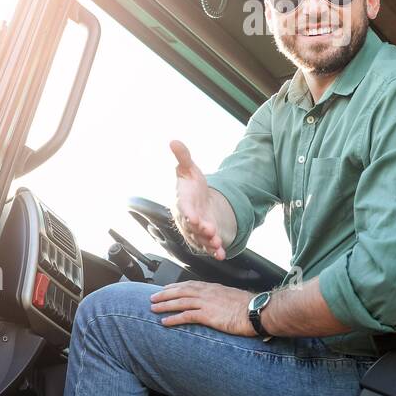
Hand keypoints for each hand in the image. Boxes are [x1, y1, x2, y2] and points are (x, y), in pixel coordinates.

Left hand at [149, 281, 253, 336]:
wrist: (257, 311)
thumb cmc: (249, 306)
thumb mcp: (233, 297)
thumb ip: (222, 298)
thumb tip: (217, 303)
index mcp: (213, 287)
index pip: (190, 284)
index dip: (176, 286)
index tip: (166, 288)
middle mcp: (207, 292)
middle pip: (181, 291)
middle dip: (165, 294)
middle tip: (152, 297)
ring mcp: (206, 303)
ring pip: (180, 301)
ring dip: (164, 305)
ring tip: (153, 308)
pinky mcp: (207, 315)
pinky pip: (186, 316)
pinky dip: (173, 318)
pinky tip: (164, 322)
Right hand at [170, 140, 224, 260]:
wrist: (199, 201)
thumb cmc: (191, 185)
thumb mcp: (189, 169)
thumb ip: (183, 157)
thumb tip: (174, 141)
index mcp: (182, 202)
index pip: (183, 209)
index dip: (188, 213)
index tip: (193, 216)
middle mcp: (187, 219)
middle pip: (192, 227)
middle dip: (200, 230)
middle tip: (209, 230)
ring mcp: (196, 230)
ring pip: (200, 239)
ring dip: (208, 242)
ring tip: (217, 243)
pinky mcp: (205, 238)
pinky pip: (208, 247)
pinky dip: (215, 251)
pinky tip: (221, 254)